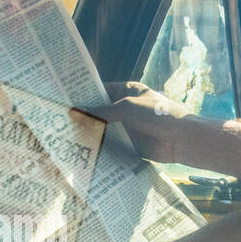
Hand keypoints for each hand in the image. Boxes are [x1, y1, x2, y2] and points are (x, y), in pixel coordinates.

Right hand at [71, 81, 191, 163]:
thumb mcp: (127, 108)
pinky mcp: (129, 144)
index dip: (84, 94)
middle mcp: (125, 107)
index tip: (64, 99)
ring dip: (89, 133)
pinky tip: (82, 152)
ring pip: (104, 129)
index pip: (101, 89)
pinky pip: (111, 145)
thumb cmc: (158, 115)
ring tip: (65, 137)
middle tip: (59, 120)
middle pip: (100, 111)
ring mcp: (127, 126)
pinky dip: (99, 148)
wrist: (181, 140)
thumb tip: (75, 112)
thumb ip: (101, 112)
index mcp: (127, 91)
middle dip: (84, 116)